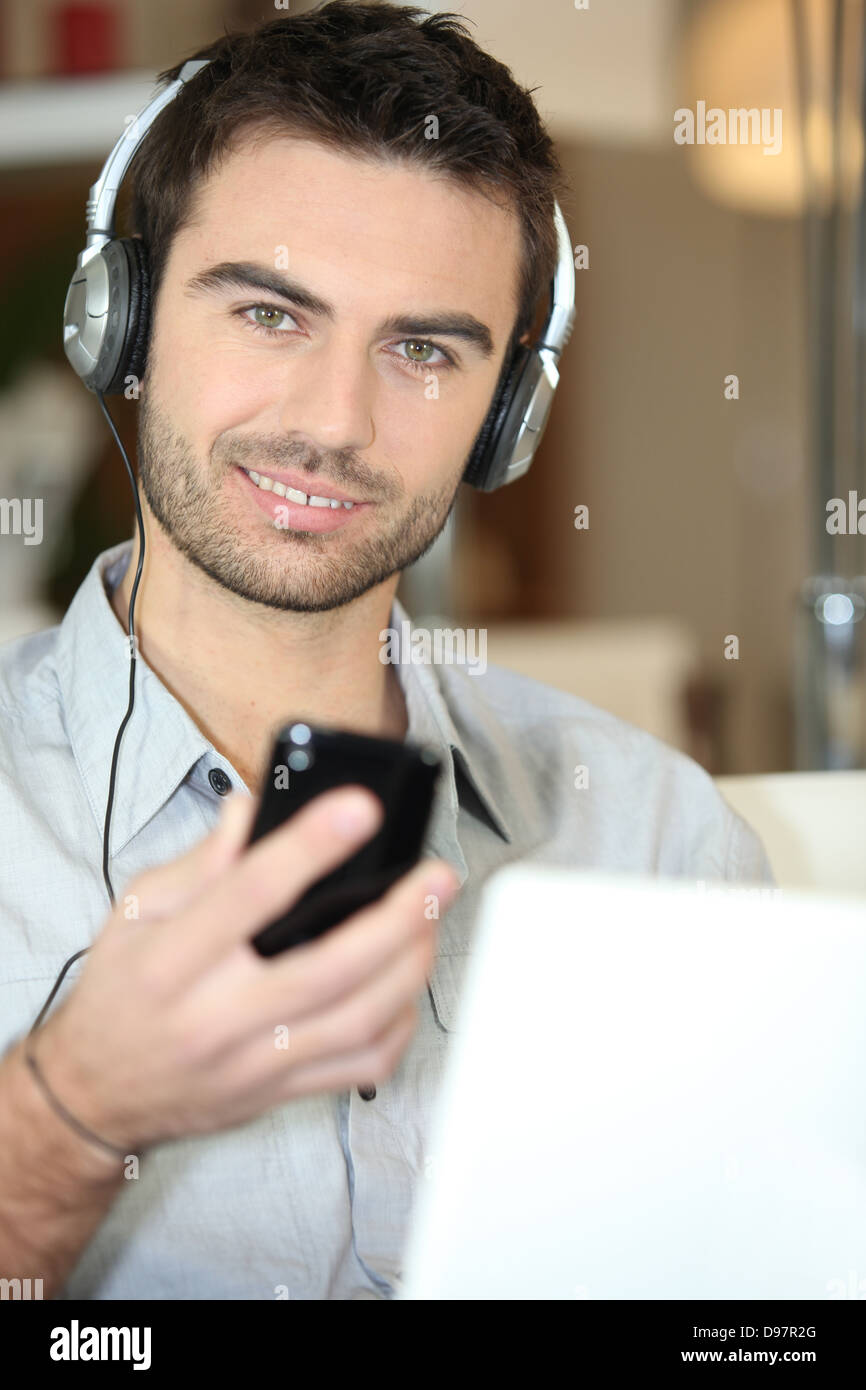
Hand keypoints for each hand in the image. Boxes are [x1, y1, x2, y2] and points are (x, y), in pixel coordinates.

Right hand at [33, 787, 459, 1152]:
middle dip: (395, 919)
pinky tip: (406, 984)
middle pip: (325, 969)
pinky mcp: (279, 1094)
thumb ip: (201, 861)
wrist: (96, 1094)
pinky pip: (360, 1068)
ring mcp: (252, 1064)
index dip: (310, 847)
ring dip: (408, 968)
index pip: (249, 894)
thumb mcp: (137, 912)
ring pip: (355, 1022)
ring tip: (431, 920)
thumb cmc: (122, 992)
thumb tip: (254, 808)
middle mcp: (214, 1018)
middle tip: (435, 877)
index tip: (360, 808)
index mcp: (173, 960)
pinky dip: (399, 1023)